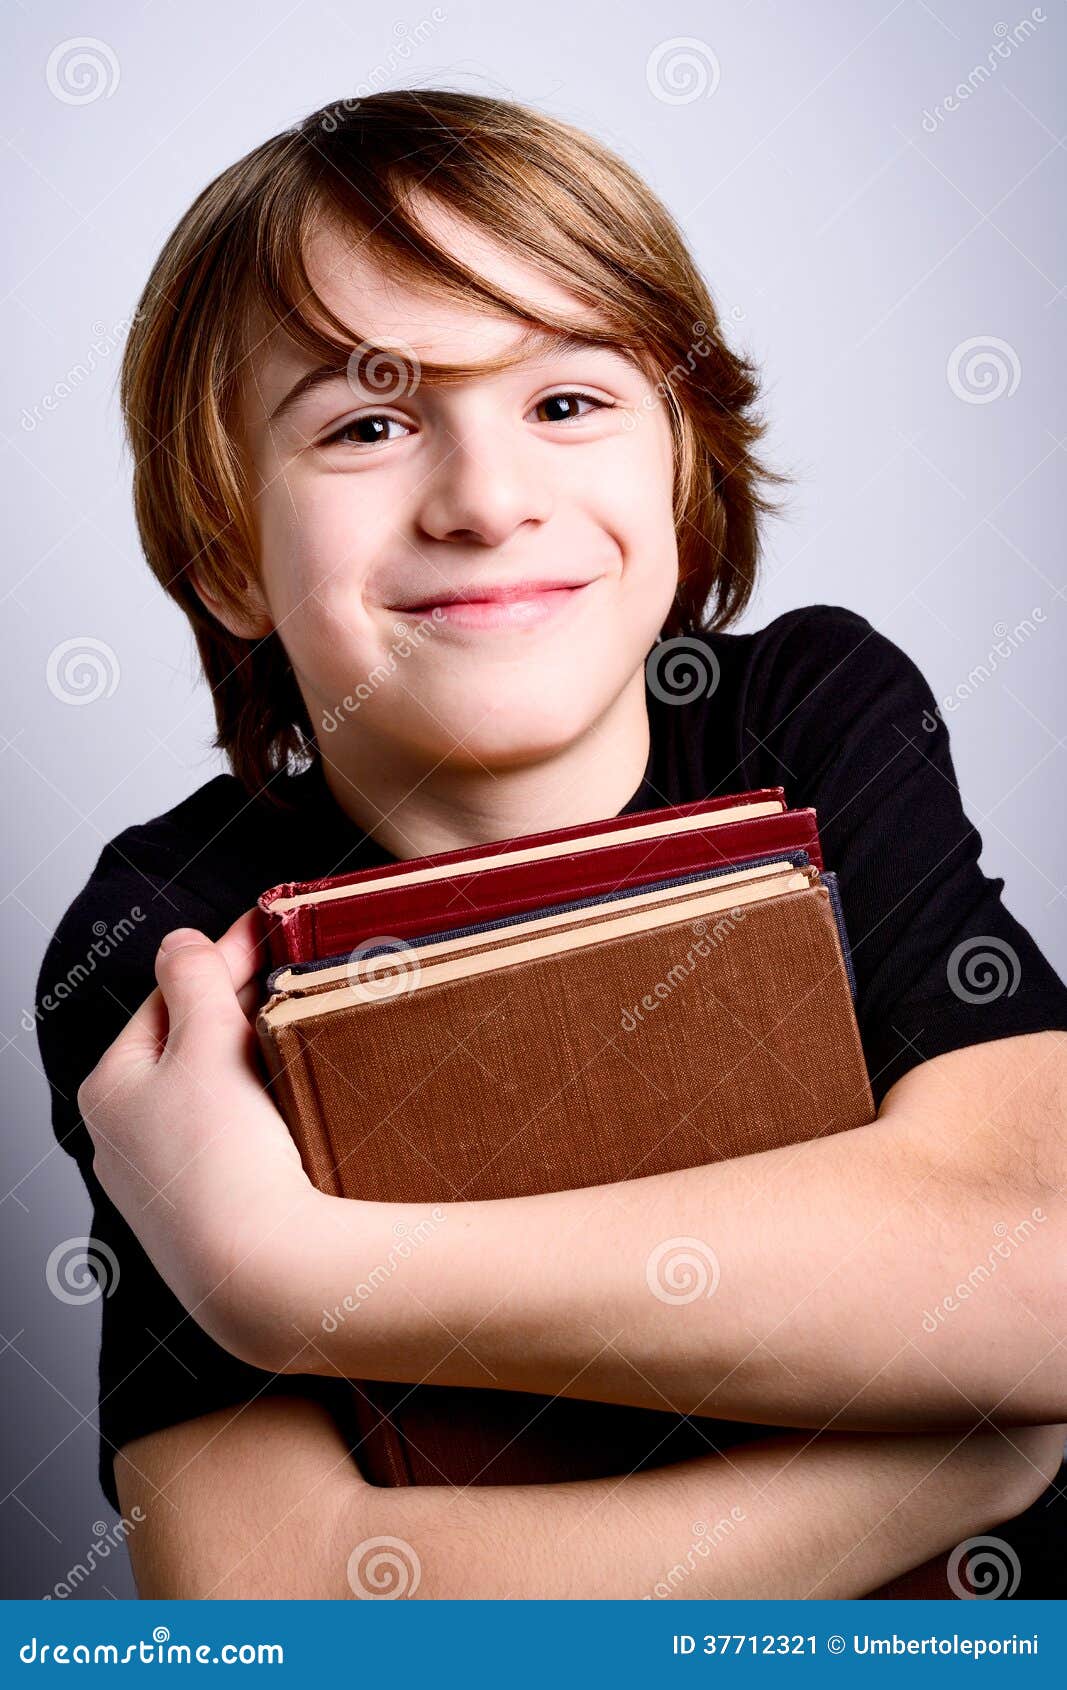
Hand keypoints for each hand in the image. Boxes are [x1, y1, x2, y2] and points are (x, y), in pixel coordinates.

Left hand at [77, 910, 326, 1371]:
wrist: (259, 1271)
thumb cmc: (221, 1159)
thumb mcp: (204, 1043)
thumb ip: (195, 978)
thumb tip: (181, 939)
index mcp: (109, 1091)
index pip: (166, 1002)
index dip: (221, 962)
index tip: (269, 932)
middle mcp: (125, 1140)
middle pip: (189, 1048)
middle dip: (240, 1011)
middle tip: (294, 977)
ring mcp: (166, 1182)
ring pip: (215, 1096)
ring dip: (255, 1062)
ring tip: (300, 1036)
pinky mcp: (208, 1213)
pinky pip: (235, 1142)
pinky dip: (263, 1113)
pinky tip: (295, 1105)